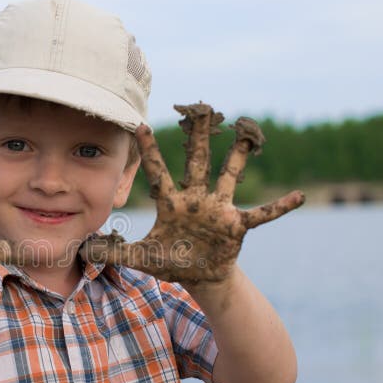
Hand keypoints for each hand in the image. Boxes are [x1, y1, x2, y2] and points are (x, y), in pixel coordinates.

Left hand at [80, 102, 303, 284]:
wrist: (199, 276)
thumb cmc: (171, 262)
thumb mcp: (141, 258)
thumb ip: (114, 252)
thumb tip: (83, 250)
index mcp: (172, 203)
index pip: (158, 172)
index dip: (149, 150)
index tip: (138, 124)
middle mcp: (196, 199)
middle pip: (197, 162)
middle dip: (199, 137)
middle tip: (202, 107)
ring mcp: (219, 210)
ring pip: (229, 176)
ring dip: (238, 156)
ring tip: (248, 131)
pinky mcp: (237, 226)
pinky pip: (262, 214)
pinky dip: (279, 207)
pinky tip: (299, 196)